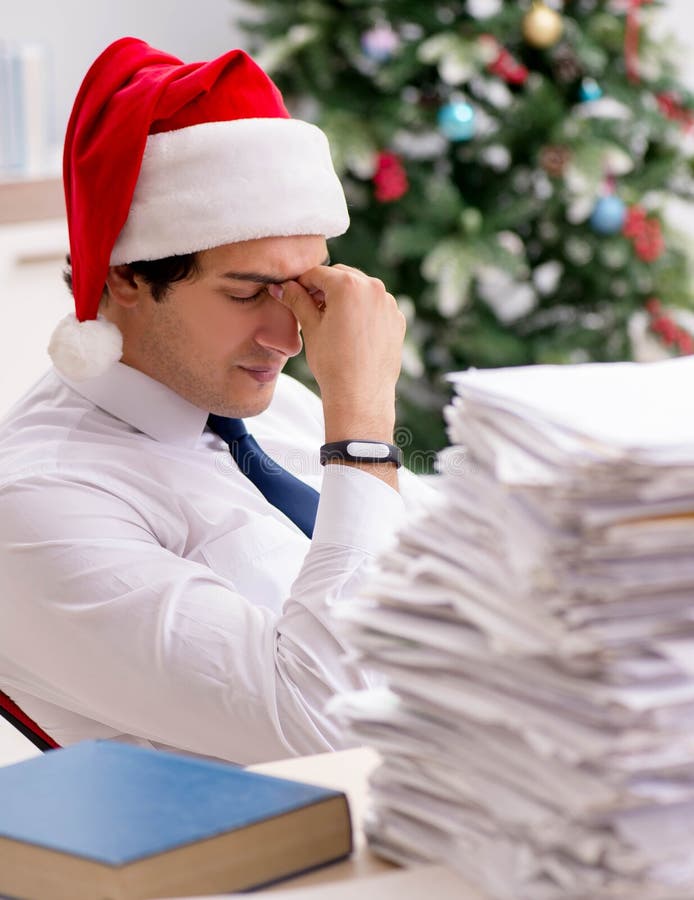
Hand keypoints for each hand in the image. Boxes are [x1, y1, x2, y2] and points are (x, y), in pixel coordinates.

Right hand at [268, 265, 405, 443]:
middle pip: (341, 277)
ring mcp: (389, 304)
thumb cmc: (333, 363)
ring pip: (361, 290)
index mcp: (348, 286)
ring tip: (331, 320)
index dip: (301, 283)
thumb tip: (282, 287)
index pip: (317, 273)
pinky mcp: (397, 319)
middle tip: (310, 306)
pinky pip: (377, 306)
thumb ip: (297, 301)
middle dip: (325, 287)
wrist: (360, 395)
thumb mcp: (311, 328)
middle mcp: (373, 288)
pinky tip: (351, 331)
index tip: (293, 293)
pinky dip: (363, 310)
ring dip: (345, 297)